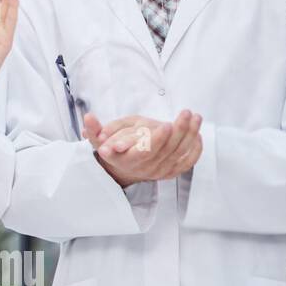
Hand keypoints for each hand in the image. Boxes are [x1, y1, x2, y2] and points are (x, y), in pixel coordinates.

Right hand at [82, 110, 202, 186]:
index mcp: (127, 160)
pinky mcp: (170, 172)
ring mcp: (159, 172)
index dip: (157, 139)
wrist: (124, 169)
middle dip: (179, 131)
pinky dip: (195, 149)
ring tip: (195, 117)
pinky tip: (197, 134)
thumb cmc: (113, 149)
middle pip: (166, 150)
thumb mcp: (100, 139)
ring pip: (178, 153)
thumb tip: (88, 117)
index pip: (145, 151)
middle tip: (186, 113)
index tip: (167, 125)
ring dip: (190, 134)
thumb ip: (94, 129)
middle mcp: (144, 168)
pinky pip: (187, 162)